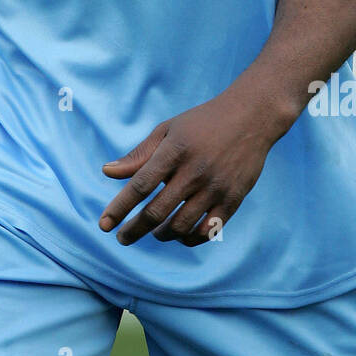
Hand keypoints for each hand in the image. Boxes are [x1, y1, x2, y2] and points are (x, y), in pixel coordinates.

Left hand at [99, 90, 284, 247]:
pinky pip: (207, 231)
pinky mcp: (233, 199)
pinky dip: (189, 239)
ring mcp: (216, 187)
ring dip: (162, 235)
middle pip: (157, 212)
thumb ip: (139, 154)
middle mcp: (195, 171)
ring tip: (154, 232)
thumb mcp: (168, 130)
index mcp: (175, 150)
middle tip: (122, 238)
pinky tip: (180, 234)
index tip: (104, 224)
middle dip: (134, 230)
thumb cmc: (202, 122)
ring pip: (181, 226)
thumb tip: (107, 172)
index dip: (120, 208)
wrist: (251, 116)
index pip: (141, 185)